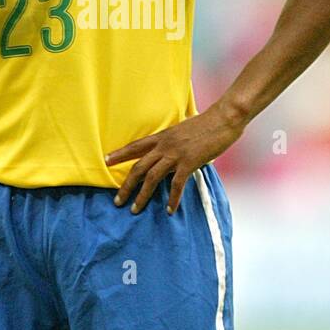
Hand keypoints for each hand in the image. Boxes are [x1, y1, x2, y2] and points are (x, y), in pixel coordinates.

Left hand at [104, 104, 245, 214]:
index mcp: (162, 136)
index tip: (105, 161)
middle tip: (117, 200)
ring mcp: (176, 154)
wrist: (223, 118)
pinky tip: (170, 210)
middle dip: (126, 185)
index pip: (135, 146)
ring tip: (134, 209)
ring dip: (142, 196)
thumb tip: (172, 153)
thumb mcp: (183, 130)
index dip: (119, 154)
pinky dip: (172, 199)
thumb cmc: (207, 123)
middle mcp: (164, 145)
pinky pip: (176, 184)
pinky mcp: (189, 162)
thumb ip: (174, 142)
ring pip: (151, 177)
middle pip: (138, 167)